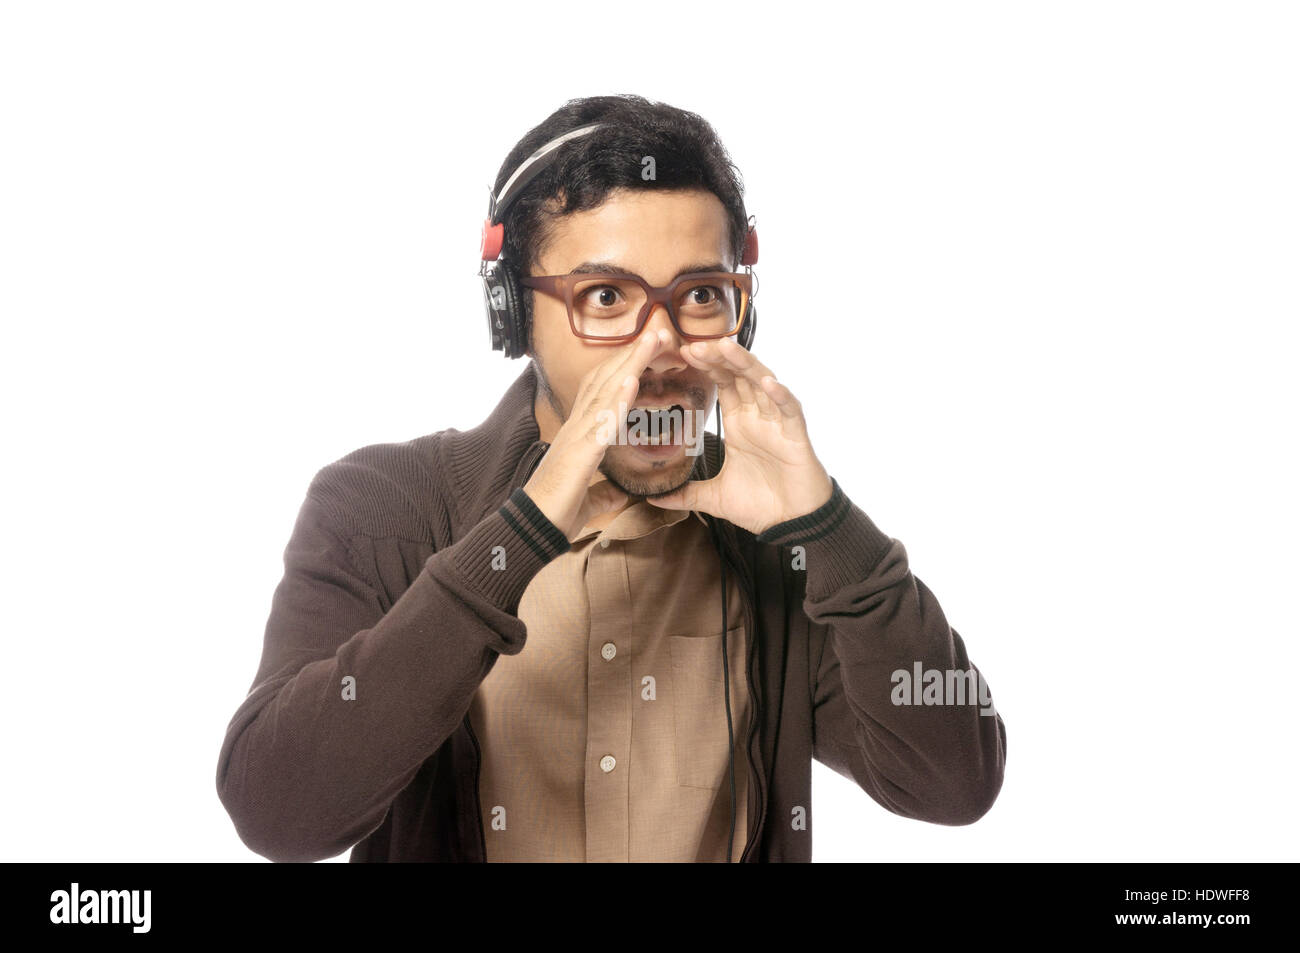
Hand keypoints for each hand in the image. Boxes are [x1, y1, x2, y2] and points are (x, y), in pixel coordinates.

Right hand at [521, 329, 666, 540]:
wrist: (532, 529)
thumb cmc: (557, 512)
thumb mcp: (590, 499)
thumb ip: (605, 491)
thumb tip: (622, 494)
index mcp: (580, 434)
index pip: (602, 392)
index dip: (623, 369)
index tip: (646, 353)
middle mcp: (577, 427)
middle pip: (606, 381)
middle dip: (633, 355)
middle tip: (658, 333)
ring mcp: (577, 436)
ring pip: (606, 391)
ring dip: (630, 364)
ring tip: (652, 341)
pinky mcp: (580, 453)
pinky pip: (601, 420)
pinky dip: (617, 399)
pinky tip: (632, 380)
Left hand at [644, 336, 832, 534]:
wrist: (792, 524)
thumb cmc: (760, 506)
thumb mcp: (714, 498)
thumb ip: (685, 495)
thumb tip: (653, 498)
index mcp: (739, 423)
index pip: (722, 384)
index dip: (706, 366)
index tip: (682, 353)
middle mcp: (758, 416)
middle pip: (739, 375)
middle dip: (718, 358)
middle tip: (694, 345)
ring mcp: (777, 423)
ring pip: (762, 382)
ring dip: (745, 364)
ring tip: (726, 347)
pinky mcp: (796, 436)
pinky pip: (789, 409)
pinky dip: (780, 395)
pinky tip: (766, 382)